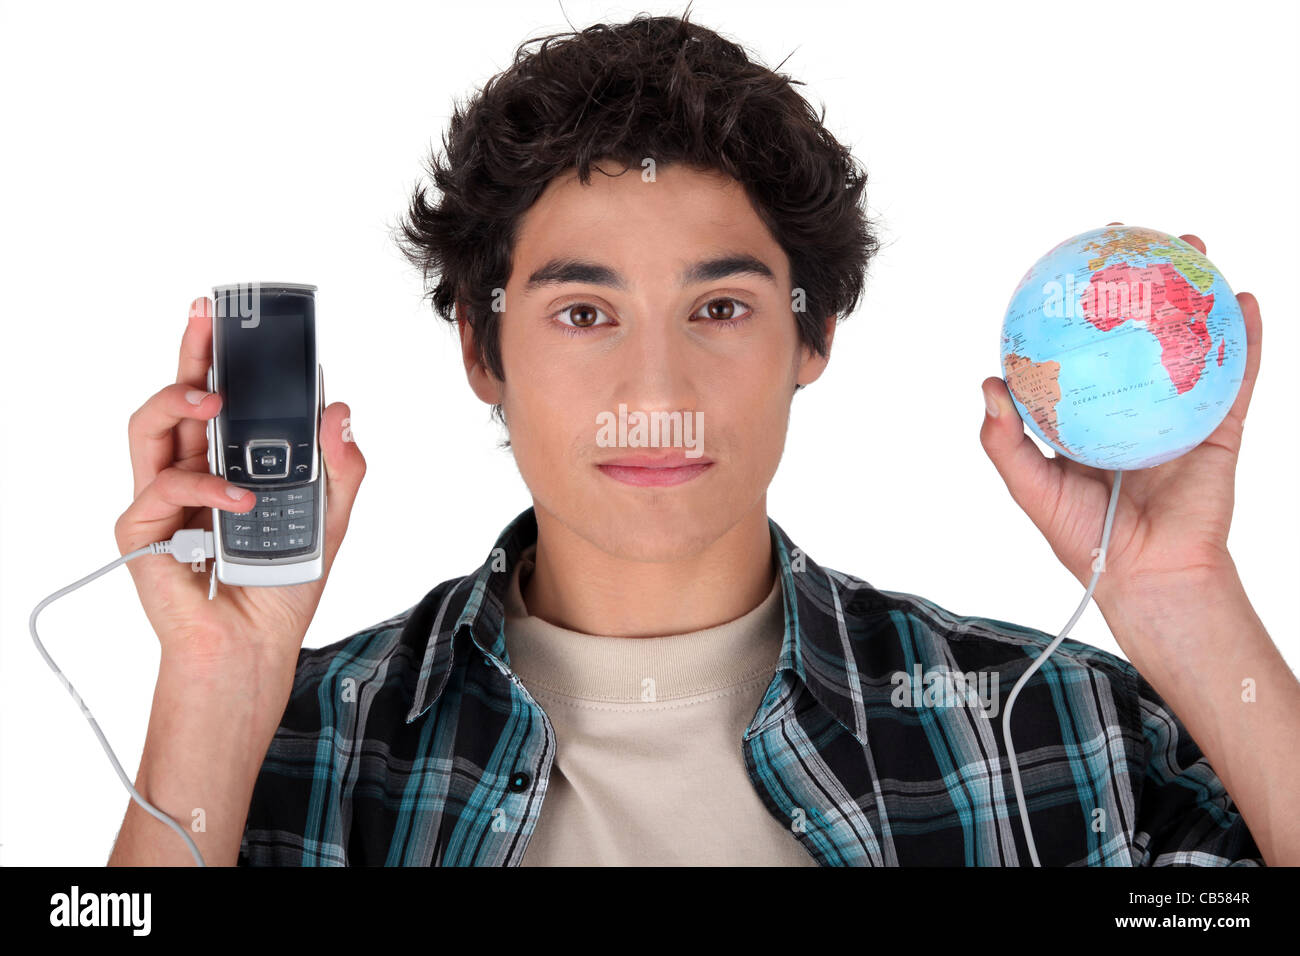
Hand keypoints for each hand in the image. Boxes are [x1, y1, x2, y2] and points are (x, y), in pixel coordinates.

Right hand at [114, 296, 365, 677]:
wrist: (256, 646)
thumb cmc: (283, 587)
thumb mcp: (331, 519)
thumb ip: (339, 467)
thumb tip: (340, 411)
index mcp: (231, 463)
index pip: (224, 400)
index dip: (226, 358)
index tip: (240, 321)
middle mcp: (192, 472)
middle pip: (181, 397)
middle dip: (193, 351)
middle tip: (208, 316)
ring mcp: (163, 499)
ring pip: (151, 425)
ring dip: (181, 400)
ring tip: (218, 398)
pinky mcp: (143, 530)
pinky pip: (163, 487)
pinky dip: (206, 488)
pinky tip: (242, 500)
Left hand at [979, 224, 1262, 614]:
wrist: (1147, 575)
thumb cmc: (1085, 537)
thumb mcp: (1031, 486)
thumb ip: (1004, 441)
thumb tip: (988, 384)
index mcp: (1092, 412)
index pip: (1084, 346)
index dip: (1079, 307)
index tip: (1072, 267)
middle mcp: (1136, 403)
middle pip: (1140, 329)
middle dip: (1142, 281)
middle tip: (1136, 236)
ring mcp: (1181, 412)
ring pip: (1192, 339)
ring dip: (1198, 291)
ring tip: (1197, 247)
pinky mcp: (1219, 429)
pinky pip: (1236, 376)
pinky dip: (1246, 338)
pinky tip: (1246, 301)